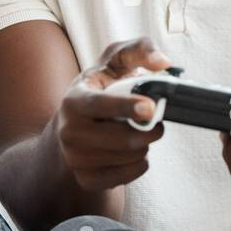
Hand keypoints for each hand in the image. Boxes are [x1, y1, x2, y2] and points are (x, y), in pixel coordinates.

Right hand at [56, 36, 170, 190]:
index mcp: (73, 101)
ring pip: (129, 158)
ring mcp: (75, 159)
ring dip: (144, 146)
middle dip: (149, 131)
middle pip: (122, 139)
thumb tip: (163, 62)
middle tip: (155, 122)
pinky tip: (132, 152)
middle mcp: (69, 132)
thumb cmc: (95, 92)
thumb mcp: (111, 64)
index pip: (100, 105)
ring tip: (137, 134)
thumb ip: (137, 50)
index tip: (150, 108)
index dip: (126, 106)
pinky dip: (138, 163)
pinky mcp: (85, 180)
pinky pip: (127, 176)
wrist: (67, 129)